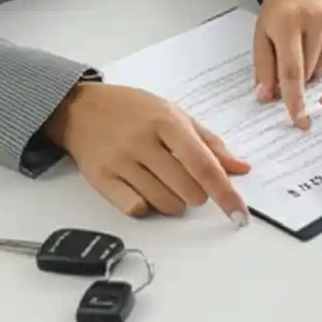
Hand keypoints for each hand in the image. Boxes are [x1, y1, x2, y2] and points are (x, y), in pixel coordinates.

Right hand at [45, 82, 250, 225]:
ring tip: (167, 185)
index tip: (239, 213)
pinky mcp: (101, 179)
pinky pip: (135, 208)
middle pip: (187, 189)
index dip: (225, 192)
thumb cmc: (133, 109)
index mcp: (165, 121)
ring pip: (164, 203)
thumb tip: (240, 168)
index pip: (203, 165)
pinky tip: (144, 190)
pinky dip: (147, 206)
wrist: (80, 108)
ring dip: (175, 203)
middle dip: (197, 194)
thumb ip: (209, 142)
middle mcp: (142, 141)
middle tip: (189, 182)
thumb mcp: (174, 113)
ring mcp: (120, 161)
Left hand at [254, 0, 321, 129]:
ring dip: (312, 69)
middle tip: (290, 60)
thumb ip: (263, 68)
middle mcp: (315, 18)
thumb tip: (267, 97)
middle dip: (298, 77)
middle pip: (309, 72)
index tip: (298, 119)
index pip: (291, 69)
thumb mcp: (261, 36)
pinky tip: (318, 44)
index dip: (294, 97)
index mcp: (287, 22)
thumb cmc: (277, 14)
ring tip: (304, 48)